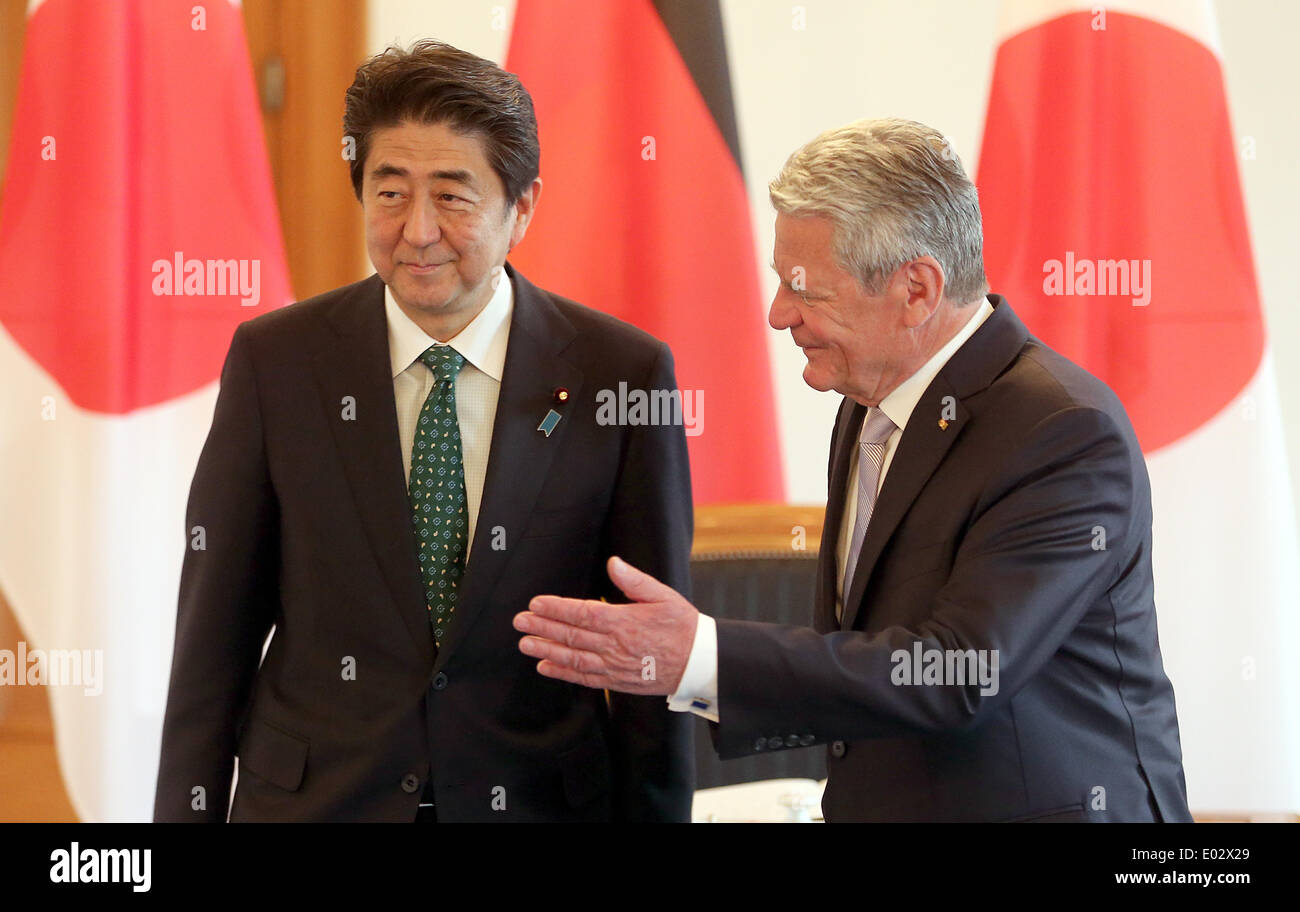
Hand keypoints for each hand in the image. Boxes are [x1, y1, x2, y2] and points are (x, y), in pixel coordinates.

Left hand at [514, 556, 698, 694]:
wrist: (698, 662)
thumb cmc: (682, 627)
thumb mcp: (663, 596)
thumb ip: (634, 580)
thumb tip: (613, 563)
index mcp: (624, 621)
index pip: (582, 613)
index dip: (556, 608)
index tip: (536, 604)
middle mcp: (615, 645)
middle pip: (572, 636)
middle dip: (542, 628)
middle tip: (520, 622)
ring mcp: (614, 666)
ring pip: (573, 658)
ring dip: (547, 650)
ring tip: (526, 644)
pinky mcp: (617, 681)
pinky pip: (585, 678)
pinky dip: (563, 673)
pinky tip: (546, 667)